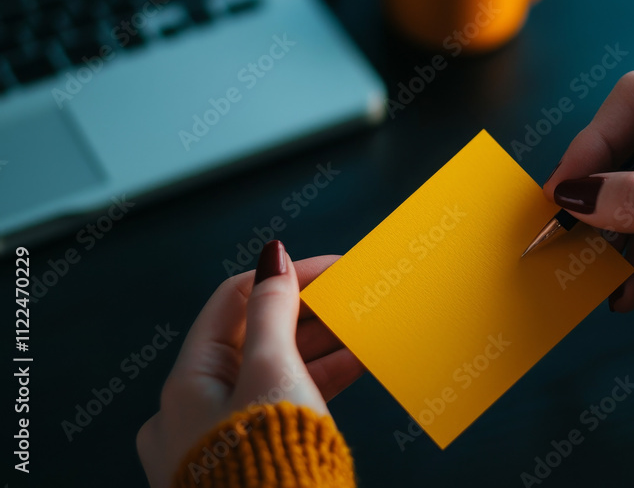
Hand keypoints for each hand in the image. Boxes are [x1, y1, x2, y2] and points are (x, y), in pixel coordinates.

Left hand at [137, 241, 363, 487]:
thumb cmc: (266, 462)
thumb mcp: (272, 371)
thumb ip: (272, 311)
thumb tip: (272, 257)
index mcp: (186, 383)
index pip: (233, 301)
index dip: (282, 277)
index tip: (330, 268)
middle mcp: (194, 410)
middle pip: (252, 338)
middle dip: (306, 314)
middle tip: (350, 297)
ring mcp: (221, 438)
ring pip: (272, 373)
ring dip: (318, 347)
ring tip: (361, 328)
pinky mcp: (250, 459)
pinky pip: (282, 406)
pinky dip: (317, 382)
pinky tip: (354, 363)